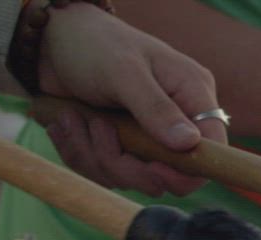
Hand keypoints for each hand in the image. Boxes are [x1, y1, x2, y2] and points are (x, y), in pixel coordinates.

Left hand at [37, 3, 224, 196]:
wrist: (48, 41)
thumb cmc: (93, 44)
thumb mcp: (124, 72)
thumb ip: (157, 109)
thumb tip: (190, 144)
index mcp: (192, 95)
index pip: (212, 148)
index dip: (188, 171)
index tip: (153, 169)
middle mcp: (175, 119)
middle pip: (169, 174)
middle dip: (127, 164)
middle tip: (97, 130)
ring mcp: (146, 136)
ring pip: (132, 177)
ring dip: (94, 154)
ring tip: (74, 118)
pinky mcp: (119, 145)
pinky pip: (104, 172)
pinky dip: (79, 153)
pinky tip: (67, 123)